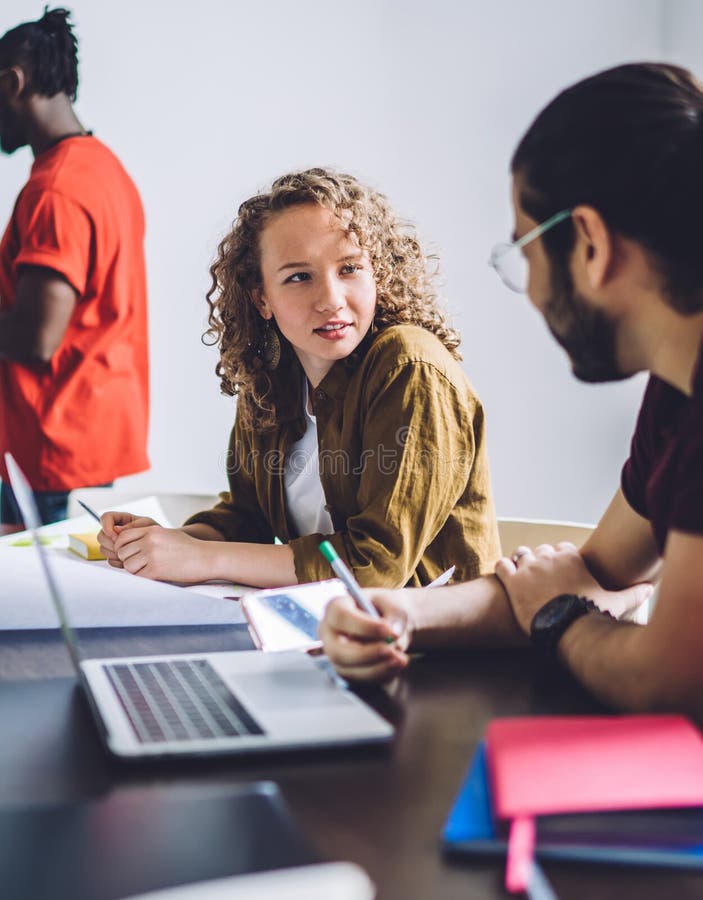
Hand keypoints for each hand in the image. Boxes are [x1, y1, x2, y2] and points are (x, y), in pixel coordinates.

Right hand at [97, 513, 158, 567]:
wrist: (162, 547)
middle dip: (110, 543)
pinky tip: (128, 560)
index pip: (106, 518)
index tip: (114, 535)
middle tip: (122, 547)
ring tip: (129, 554)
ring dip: (114, 553)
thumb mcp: (147, 525)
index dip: (106, 526)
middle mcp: (115, 532)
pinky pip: (109, 560)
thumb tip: (115, 530)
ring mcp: (114, 545)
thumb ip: (132, 526)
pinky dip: (117, 561)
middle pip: (101, 536)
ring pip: (103, 548)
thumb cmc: (156, 533)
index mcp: (122, 520)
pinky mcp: (117, 557)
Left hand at [110, 523, 211, 582]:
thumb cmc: (188, 548)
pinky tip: (154, 575)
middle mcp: (149, 540)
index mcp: (152, 530)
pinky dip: (142, 577)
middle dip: (128, 559)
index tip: (130, 553)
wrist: (206, 558)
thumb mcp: (168, 534)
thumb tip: (129, 543)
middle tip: (140, 564)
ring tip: (148, 570)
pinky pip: (137, 576)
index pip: (123, 537)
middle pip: (122, 551)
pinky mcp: (155, 570)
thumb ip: (148, 536)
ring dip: (135, 570)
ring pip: (127, 565)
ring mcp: (152, 555)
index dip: (122, 546)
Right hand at [318, 589, 413, 681]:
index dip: (363, 626)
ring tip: (401, 658)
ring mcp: (336, 655)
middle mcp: (329, 633)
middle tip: (390, 650)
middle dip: (366, 654)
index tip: (388, 630)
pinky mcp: (347, 672)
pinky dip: (382, 674)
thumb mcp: (393, 603)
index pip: (341, 617)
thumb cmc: (386, 609)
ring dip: (377, 667)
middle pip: (337, 651)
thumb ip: (395, 614)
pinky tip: (397, 664)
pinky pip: (361, 680)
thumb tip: (394, 633)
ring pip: (349, 670)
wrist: (390, 624)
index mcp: (335, 607)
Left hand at [494, 542, 652, 635]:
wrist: (567, 628)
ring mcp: (528, 567)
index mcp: (571, 556)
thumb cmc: (591, 614)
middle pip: (540, 551)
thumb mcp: (615, 602)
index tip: (559, 571)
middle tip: (540, 578)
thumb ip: (632, 593)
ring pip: (520, 554)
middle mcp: (548, 556)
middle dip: (540, 561)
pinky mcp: (512, 580)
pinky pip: (501, 565)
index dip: (559, 558)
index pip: (562, 548)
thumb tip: (649, 589)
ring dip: (520, 563)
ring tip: (522, 576)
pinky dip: (502, 570)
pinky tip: (505, 580)